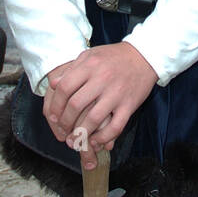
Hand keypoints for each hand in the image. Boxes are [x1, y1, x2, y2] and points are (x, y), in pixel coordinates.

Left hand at [43, 43, 157, 163]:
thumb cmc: (114, 56)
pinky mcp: (129, 105)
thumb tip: (53, 84)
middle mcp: (102, 79)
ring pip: (94, 119)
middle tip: (62, 130)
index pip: (64, 87)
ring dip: (81, 134)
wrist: (145, 56)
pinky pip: (115, 126)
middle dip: (65, 122)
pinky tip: (95, 141)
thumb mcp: (90, 55)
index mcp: (90, 65)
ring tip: (74, 140)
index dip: (55, 105)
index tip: (52, 116)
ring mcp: (116, 93)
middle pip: (76, 105)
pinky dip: (103, 138)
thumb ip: (71, 68)